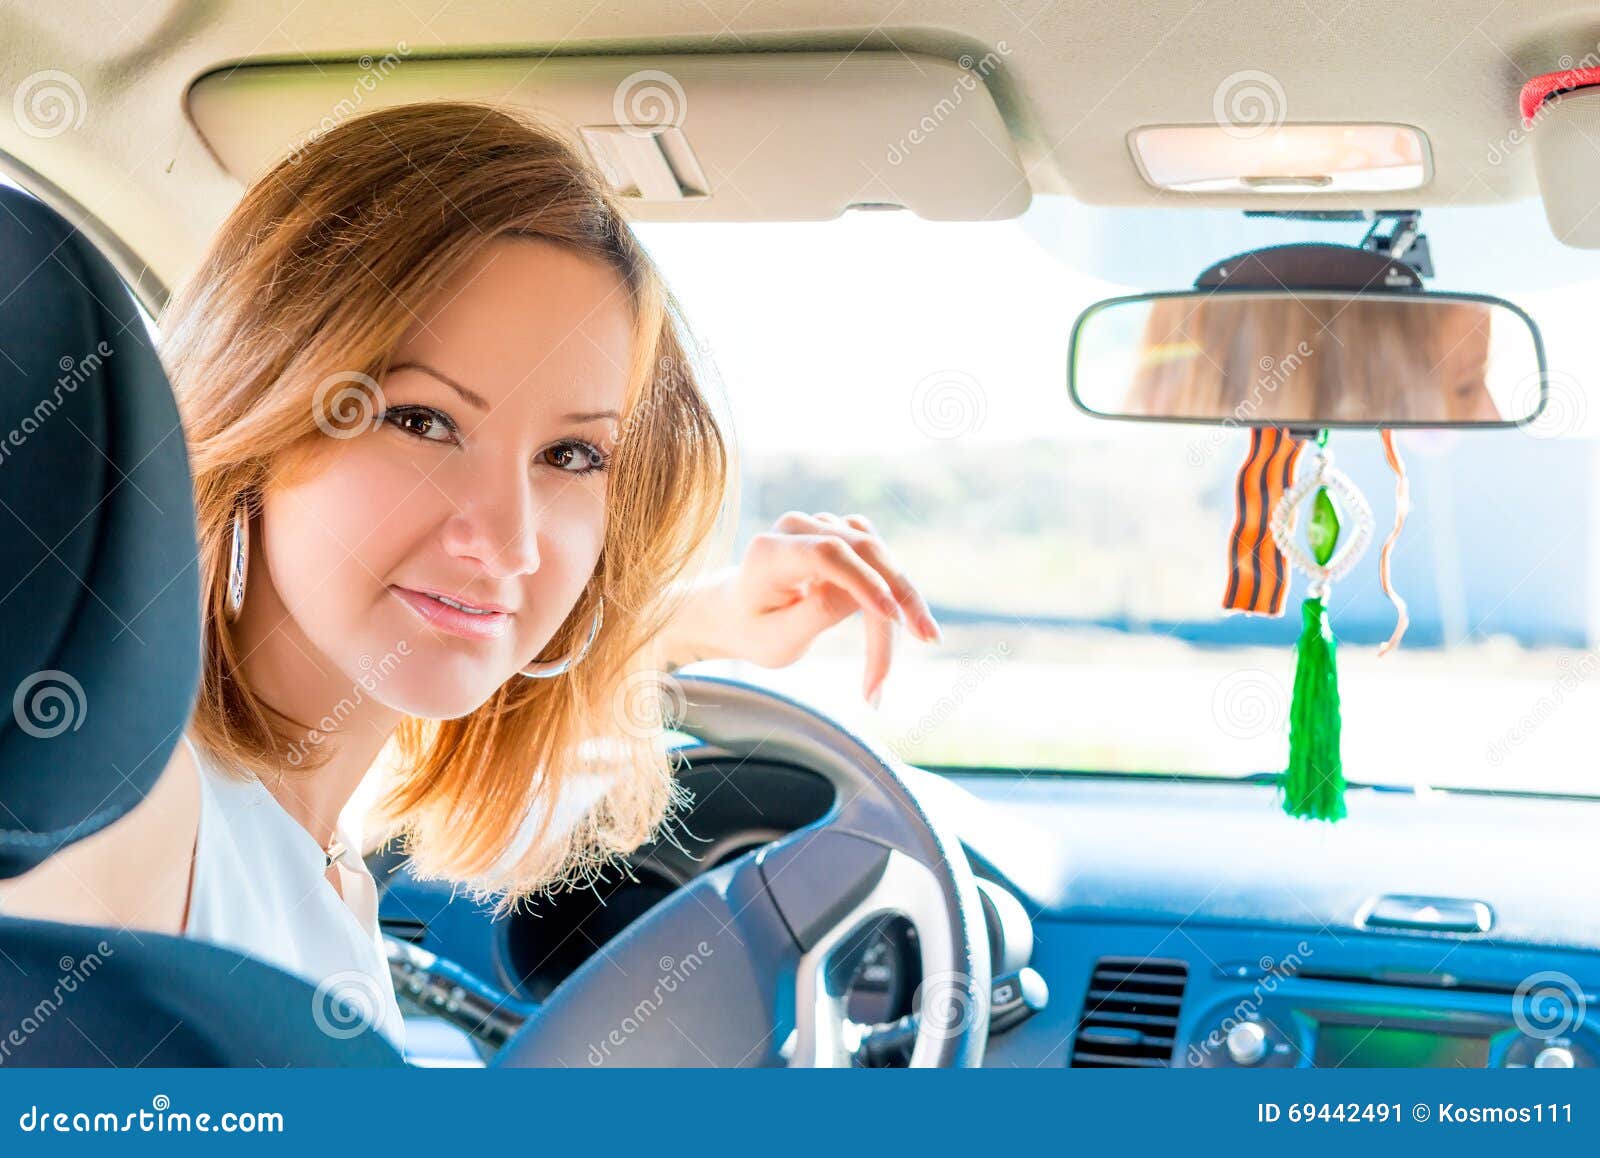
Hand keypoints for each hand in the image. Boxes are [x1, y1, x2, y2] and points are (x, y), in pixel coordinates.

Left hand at [674, 511, 941, 705]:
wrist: (739, 614)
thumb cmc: (754, 630)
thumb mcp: (777, 638)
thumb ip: (816, 613)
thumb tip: (866, 594)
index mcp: (770, 551)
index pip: (828, 554)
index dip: (865, 582)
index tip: (893, 618)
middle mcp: (798, 527)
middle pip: (864, 551)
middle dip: (901, 596)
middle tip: (931, 639)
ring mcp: (822, 525)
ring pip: (880, 556)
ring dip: (904, 596)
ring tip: (923, 638)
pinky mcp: (843, 534)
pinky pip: (880, 559)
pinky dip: (895, 589)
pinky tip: (905, 620)